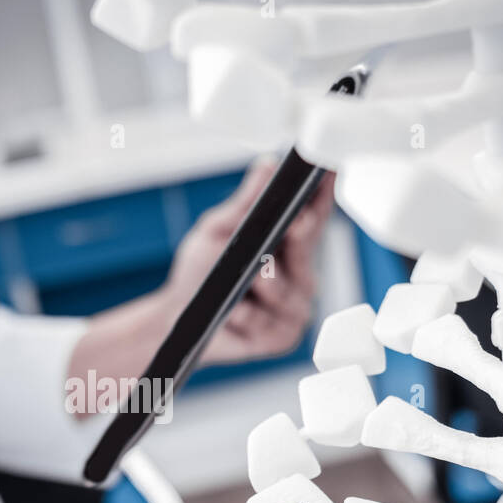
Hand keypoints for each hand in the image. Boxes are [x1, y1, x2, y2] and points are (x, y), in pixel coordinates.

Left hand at [160, 159, 335, 364]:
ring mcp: (293, 306)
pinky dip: (249, 316)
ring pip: (290, 290)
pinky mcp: (282, 336)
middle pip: (309, 248)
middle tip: (297, 223)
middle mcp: (298, 273)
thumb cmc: (199, 272)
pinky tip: (235, 313)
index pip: (313, 214)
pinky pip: (272, 323)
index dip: (323, 196)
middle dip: (302, 235)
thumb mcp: (218, 230)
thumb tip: (268, 166)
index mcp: (288, 243)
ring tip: (247, 283)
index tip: (327, 177)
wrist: (175, 316)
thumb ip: (245, 203)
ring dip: (266, 284)